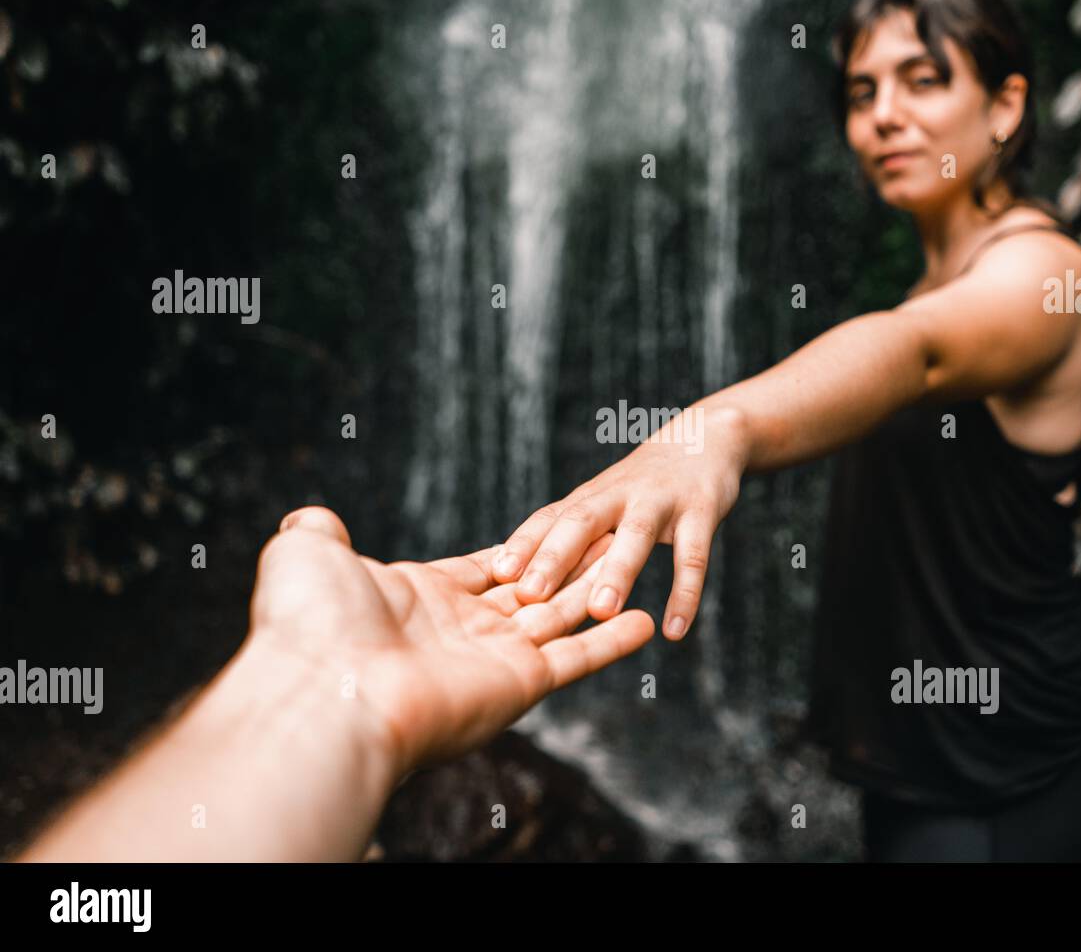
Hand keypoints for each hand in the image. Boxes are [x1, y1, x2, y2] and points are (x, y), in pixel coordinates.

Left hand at [249, 506, 654, 775]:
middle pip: (529, 590)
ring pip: (561, 618)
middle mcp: (461, 629)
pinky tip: (647, 622)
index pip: (480, 569)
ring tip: (637, 570)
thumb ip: (320, 531)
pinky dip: (615, 641)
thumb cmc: (310, 622)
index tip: (550, 533)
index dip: (516, 550)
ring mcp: (494, 658)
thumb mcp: (305, 554)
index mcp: (418, 597)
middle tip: (609, 540)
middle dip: (568, 567)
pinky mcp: (523, 682)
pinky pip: (581, 657)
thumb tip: (313, 519)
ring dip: (599, 593)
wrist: (326, 688)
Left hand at [489, 405, 749, 639]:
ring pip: (636, 535)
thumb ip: (573, 533)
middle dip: (554, 558)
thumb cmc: (645, 484)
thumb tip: (521, 580)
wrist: (706, 436)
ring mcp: (661, 501)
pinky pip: (694, 556)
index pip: (549, 518)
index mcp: (591, 497)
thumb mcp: (605, 499)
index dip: (522, 544)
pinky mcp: (701, 511)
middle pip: (581, 522)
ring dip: (618, 572)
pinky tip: (674, 631)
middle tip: (530, 596)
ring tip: (602, 613)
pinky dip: (685, 594)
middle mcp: (620, 495)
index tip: (494, 575)